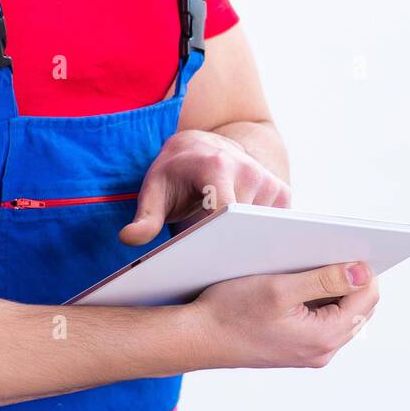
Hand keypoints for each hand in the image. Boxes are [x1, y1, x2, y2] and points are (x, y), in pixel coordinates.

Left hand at [118, 128, 290, 246]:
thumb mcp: (154, 191)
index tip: (209, 258)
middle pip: (246, 223)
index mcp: (215, 166)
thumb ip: (145, 218)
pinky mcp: (280, 190)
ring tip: (226, 248)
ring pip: (263, 227)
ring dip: (247, 240)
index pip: (225, 209)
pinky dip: (262, 235)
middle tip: (214, 263)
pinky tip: (243, 239)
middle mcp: (246, 168)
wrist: (202, 148)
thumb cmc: (175, 174)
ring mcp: (267, 179)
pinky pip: (277, 224)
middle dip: (232, 244)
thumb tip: (129, 238)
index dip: (219, 236)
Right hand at [186, 261, 379, 369]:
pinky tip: (299, 281)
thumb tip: (364, 272)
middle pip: (358, 307)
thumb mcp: (279, 288)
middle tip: (331, 248)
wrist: (197, 338)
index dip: (363, 269)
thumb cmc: (230, 311)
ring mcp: (310, 352)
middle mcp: (322, 351)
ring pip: (341, 313)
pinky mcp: (297, 348)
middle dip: (351, 278)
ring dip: (333, 287)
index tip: (350, 243)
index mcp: (323, 337)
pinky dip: (318, 299)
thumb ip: (325, 280)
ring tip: (312, 263)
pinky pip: (322, 320)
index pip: (367, 298)